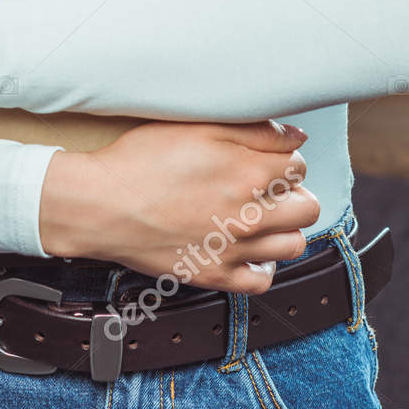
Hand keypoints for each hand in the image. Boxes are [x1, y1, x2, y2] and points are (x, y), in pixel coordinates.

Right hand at [39, 118, 319, 291]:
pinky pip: (262, 281)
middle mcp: (250, 215)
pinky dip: (262, 266)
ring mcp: (234, 250)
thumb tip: (297, 136)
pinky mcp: (215, 276)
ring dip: (283, 229)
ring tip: (260, 218)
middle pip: (308, 207)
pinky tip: (247, 250)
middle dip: (294, 194)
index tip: (266, 159)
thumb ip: (254, 130)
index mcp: (248, 172)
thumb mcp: (198, 127)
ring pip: (293, 245)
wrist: (101, 204)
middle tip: (269, 189)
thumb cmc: (142, 160)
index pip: (298, 165)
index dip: (283, 158)